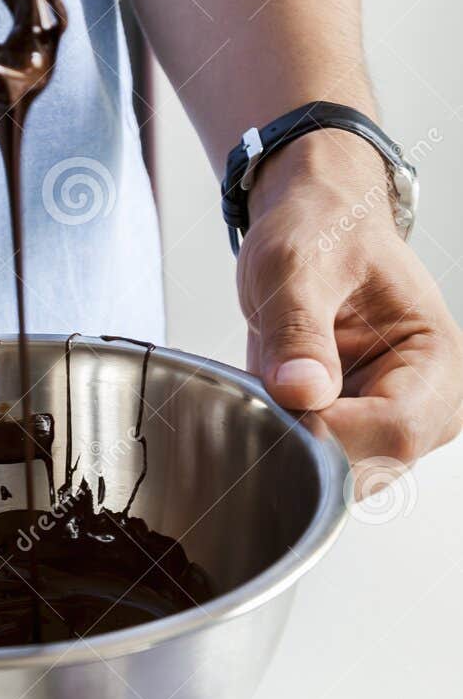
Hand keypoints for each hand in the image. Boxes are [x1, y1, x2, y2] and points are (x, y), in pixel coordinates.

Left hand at [237, 131, 462, 467]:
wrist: (314, 222)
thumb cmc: (321, 230)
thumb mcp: (296, 265)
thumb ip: (297, 327)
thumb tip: (300, 391)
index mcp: (436, 356)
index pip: (395, 430)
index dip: (330, 431)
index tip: (278, 402)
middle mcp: (427, 401)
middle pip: (371, 466)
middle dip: (307, 443)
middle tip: (263, 391)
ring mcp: (390, 422)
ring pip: (340, 476)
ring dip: (291, 443)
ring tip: (271, 383)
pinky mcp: (355, 431)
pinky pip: (316, 463)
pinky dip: (284, 441)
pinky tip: (271, 399)